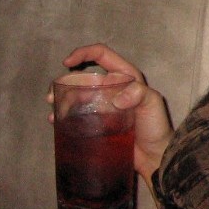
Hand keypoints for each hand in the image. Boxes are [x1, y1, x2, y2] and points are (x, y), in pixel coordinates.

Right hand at [50, 43, 173, 181]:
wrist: (153, 156)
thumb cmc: (156, 127)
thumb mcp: (152, 104)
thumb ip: (140, 94)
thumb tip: (117, 99)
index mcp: (125, 76)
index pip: (102, 55)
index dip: (84, 53)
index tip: (67, 62)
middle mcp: (112, 87)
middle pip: (83, 77)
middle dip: (65, 82)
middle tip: (52, 97)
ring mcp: (103, 104)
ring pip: (76, 94)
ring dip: (61, 99)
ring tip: (53, 112)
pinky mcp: (96, 121)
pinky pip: (77, 113)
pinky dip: (64, 114)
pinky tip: (55, 121)